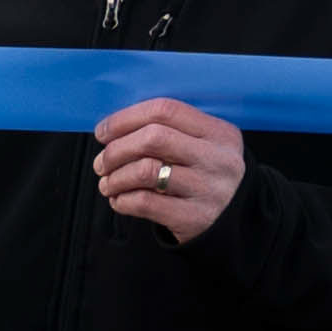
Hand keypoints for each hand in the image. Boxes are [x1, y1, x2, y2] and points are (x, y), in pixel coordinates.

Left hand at [93, 100, 243, 241]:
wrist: (229, 220)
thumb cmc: (200, 175)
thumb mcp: (198, 146)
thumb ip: (166, 131)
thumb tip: (111, 130)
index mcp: (219, 132)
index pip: (165, 110)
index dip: (125, 118)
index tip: (103, 132)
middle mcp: (218, 158)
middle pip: (153, 138)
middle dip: (116, 150)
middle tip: (102, 163)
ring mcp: (209, 189)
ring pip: (145, 171)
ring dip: (115, 177)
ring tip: (108, 183)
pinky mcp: (195, 217)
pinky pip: (144, 202)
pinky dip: (122, 200)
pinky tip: (119, 200)